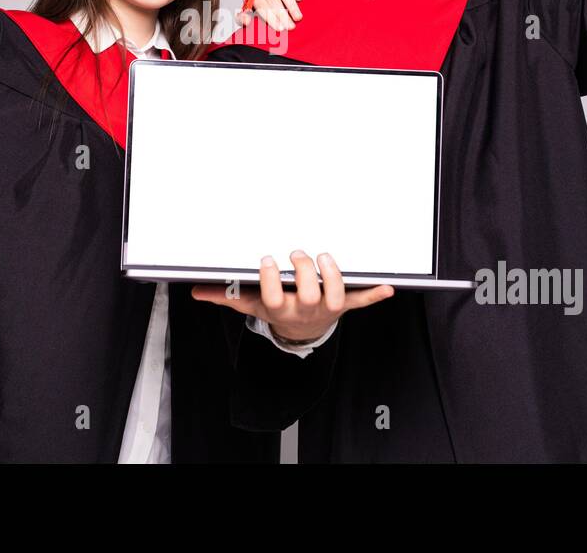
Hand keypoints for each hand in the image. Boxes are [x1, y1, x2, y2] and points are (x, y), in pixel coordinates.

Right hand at [191, 249, 393, 341]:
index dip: (271, 279)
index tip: (267, 259)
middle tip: (298, 254)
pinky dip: (374, 295)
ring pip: (335, 297)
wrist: (299, 332)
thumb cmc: (275, 310)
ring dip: (335, 277)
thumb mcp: (249, 305)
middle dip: (305, 272)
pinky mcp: (343, 306)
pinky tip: (388, 287)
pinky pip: (360, 302)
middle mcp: (305, 311)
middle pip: (308, 295)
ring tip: (325, 257)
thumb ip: (225, 297)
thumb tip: (198, 291)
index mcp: (281, 310)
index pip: (274, 297)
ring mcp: (326, 309)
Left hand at [251, 0, 303, 31]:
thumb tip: (246, 21)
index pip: (261, 5)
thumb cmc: (265, 2)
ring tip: (298, 17)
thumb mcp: (254, 10)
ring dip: (291, 5)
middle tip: (290, 26)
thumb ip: (245, 18)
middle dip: (282, 14)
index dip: (270, 17)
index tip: (279, 28)